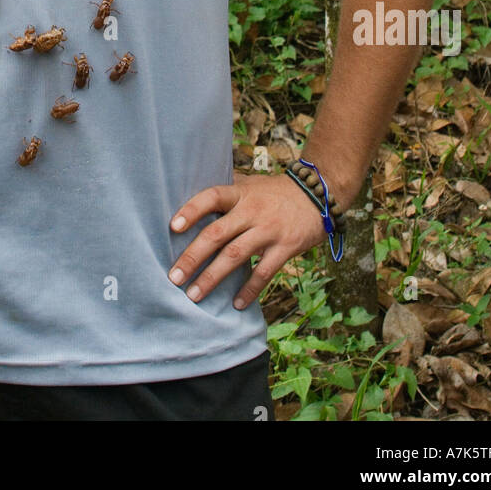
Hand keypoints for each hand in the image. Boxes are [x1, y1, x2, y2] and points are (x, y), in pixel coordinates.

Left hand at [168, 171, 330, 308]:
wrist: (317, 195)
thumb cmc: (275, 193)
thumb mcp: (250, 185)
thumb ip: (227, 193)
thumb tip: (192, 198)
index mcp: (240, 194)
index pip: (211, 197)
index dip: (191, 210)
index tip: (173, 227)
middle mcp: (252, 211)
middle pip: (217, 233)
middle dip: (193, 256)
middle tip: (174, 277)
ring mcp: (268, 230)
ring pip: (235, 256)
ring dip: (212, 277)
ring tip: (194, 294)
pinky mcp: (286, 247)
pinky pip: (264, 272)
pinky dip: (249, 289)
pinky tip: (236, 304)